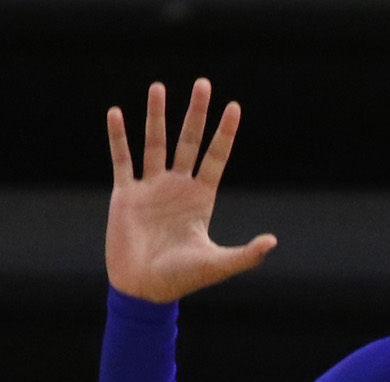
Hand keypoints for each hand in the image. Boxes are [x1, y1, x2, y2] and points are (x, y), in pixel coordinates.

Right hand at [106, 78, 276, 303]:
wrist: (144, 289)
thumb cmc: (182, 280)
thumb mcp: (218, 265)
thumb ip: (246, 255)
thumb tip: (272, 242)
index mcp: (201, 199)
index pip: (216, 156)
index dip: (224, 133)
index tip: (234, 106)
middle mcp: (177, 187)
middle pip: (188, 141)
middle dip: (196, 113)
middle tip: (203, 83)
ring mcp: (151, 188)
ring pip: (154, 142)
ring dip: (156, 115)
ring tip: (159, 87)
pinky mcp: (125, 195)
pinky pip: (121, 159)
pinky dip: (118, 137)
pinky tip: (117, 113)